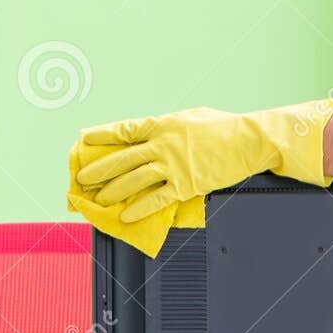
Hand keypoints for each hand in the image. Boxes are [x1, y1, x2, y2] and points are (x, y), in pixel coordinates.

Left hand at [71, 99, 332, 222]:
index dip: (102, 135)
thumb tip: (154, 134)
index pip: (125, 130)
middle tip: (83, 179)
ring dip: (113, 191)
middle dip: (99, 170)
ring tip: (99, 200)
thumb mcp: (191, 118)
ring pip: (134, 180)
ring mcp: (173, 165)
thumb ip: (169, 127)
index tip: (84, 140)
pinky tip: (126, 215)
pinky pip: (157, 199)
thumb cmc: (225, 128)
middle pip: (123, 159)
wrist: (250, 140)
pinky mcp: (186, 184)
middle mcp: (162, 144)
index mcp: (163, 125)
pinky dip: (139, 207)